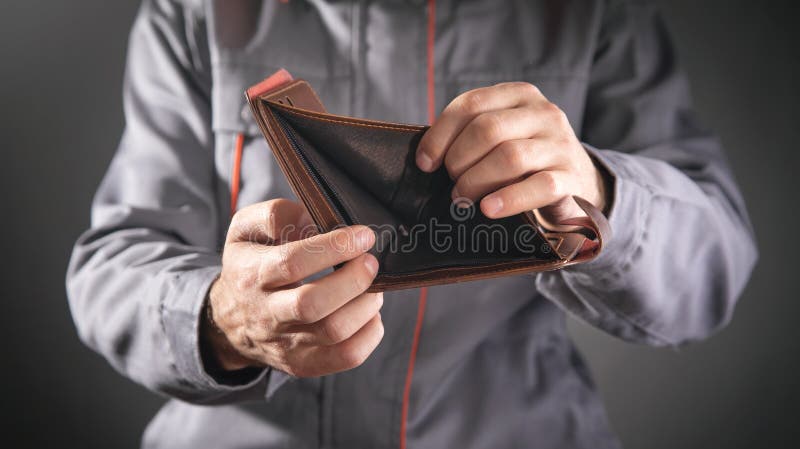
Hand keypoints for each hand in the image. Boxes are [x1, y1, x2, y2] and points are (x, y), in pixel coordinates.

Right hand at [202, 199, 383, 377]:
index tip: (363, 235)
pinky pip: (346, 357)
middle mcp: (267, 313)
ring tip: (373, 286)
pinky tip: (369, 313)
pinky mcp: (304, 364)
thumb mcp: (245, 230)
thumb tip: (312, 218)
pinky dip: (370, 334)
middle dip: (353, 280)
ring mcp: (286, 343)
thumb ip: (274, 214)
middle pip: (313, 304)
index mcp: (252, 274)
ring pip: (334, 332)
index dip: (334, 247)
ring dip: (366, 305)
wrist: (230, 322)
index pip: (293, 262)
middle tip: (371, 262)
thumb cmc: (249, 266)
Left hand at [416, 82, 608, 224]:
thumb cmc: (525, 162)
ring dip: (476, 181)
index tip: (425, 164)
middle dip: (458, 160)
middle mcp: (544, 113)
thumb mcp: (501, 136)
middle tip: (451, 183)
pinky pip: (538, 186)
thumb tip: (426, 157)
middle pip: (487, 130)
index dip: (440, 136)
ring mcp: (560, 144)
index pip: (470, 105)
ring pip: (509, 156)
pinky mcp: (572, 178)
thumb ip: (470, 134)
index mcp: (520, 95)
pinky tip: (489, 209)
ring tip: (463, 198)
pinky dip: (508, 199)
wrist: (578, 184)